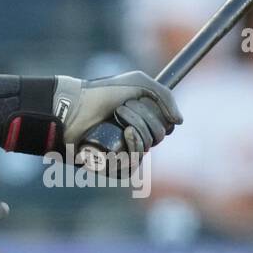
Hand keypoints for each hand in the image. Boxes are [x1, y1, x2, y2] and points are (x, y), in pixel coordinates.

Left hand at [54, 71, 181, 155]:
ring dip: (133, 132)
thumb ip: (165, 96)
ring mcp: (120, 154)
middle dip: (142, 119)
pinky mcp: (105, 167)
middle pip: (156, 138)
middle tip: (120, 109)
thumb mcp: (139, 83)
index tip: (138, 101)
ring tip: (114, 119)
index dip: (157, 116)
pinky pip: (126, 169)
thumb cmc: (101, 93)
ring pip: (143, 152)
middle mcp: (133, 140)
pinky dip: (124, 154)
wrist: (73, 107)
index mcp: (142, 123)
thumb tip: (179, 122)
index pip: (164, 128)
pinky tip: (115, 141)